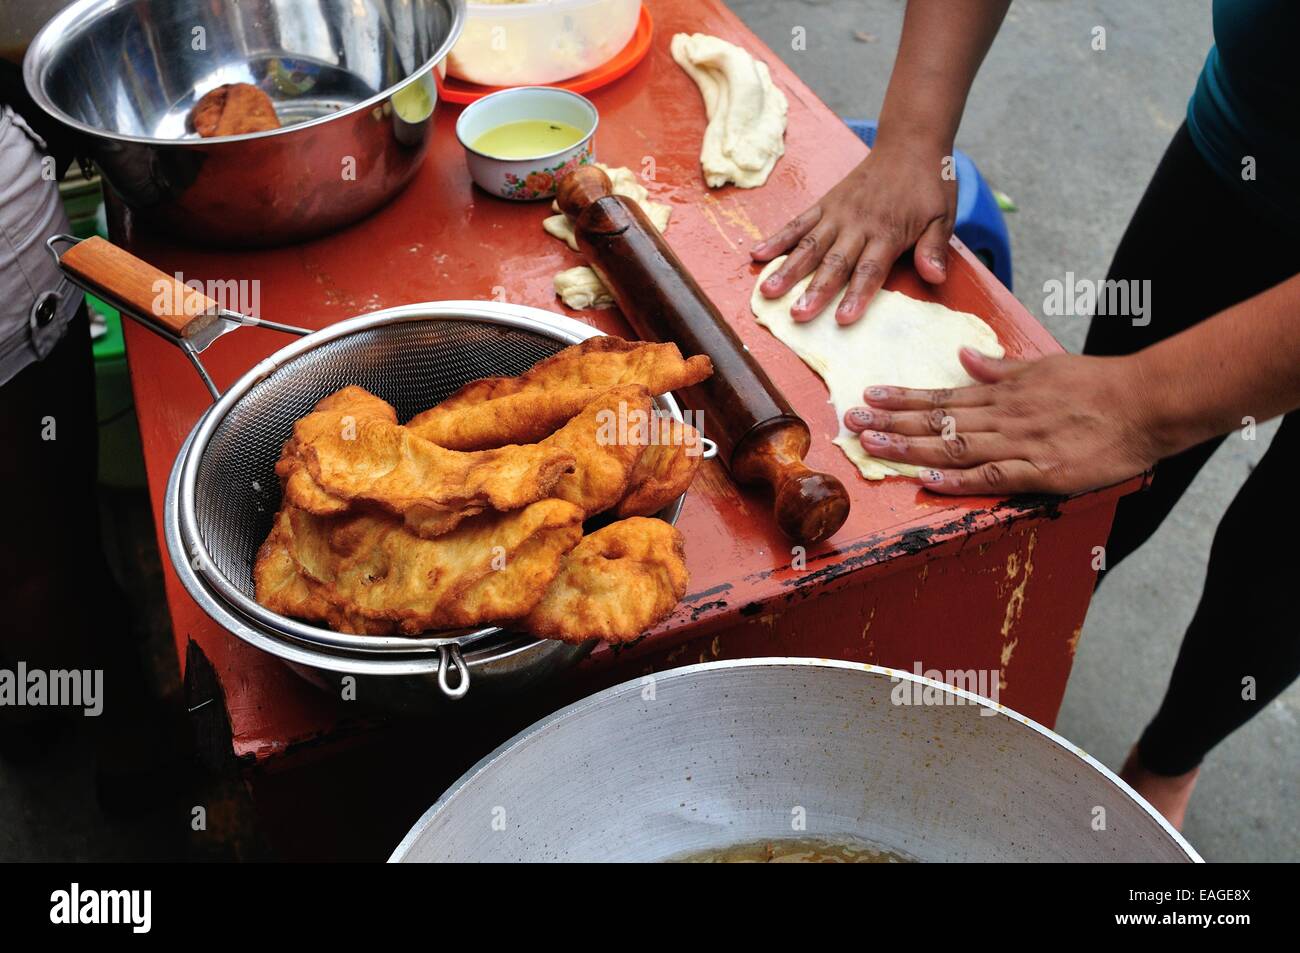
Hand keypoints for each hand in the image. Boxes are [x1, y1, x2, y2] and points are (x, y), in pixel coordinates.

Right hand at [751, 139, 956, 323]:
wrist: (910, 143)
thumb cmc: (928, 186)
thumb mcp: (943, 216)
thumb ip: (934, 248)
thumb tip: (936, 276)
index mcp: (888, 232)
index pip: (871, 269)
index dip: (857, 294)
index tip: (843, 318)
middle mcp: (858, 224)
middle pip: (834, 262)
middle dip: (815, 290)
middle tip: (797, 314)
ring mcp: (837, 214)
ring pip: (810, 246)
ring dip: (788, 270)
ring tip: (768, 291)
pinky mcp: (824, 204)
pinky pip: (798, 223)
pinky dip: (777, 238)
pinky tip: (758, 254)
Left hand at [843, 349, 1164, 495]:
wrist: (1147, 402)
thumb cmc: (1099, 384)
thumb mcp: (1044, 366)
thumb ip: (1000, 368)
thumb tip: (963, 358)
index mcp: (1003, 393)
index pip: (942, 395)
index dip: (902, 397)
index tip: (868, 395)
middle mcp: (1003, 417)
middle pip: (937, 420)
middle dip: (890, 422)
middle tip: (851, 422)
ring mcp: (1020, 444)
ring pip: (954, 445)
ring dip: (910, 446)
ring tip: (873, 446)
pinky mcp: (1042, 471)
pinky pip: (992, 476)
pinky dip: (959, 479)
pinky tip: (928, 479)